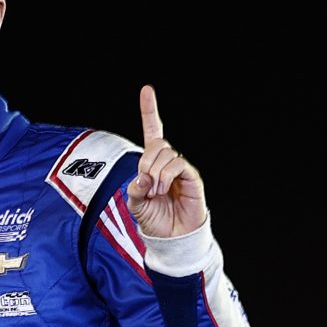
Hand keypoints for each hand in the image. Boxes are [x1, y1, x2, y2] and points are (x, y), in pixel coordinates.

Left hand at [123, 85, 207, 239]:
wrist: (171, 237)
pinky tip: (163, 189)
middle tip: (147, 184)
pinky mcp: (192, 177)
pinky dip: (166, 176)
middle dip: (146, 162)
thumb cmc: (154, 219)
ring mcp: (181, 169)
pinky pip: (178, 165)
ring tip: (157, 192)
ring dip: (155, 174)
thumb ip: (135, 188)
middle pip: (156, 144)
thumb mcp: (135, 204)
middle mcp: (168, 161)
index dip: (149, 111)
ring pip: (166, 154)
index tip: (147, 89)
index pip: (152, 131)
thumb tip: (143, 176)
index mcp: (152, 163)